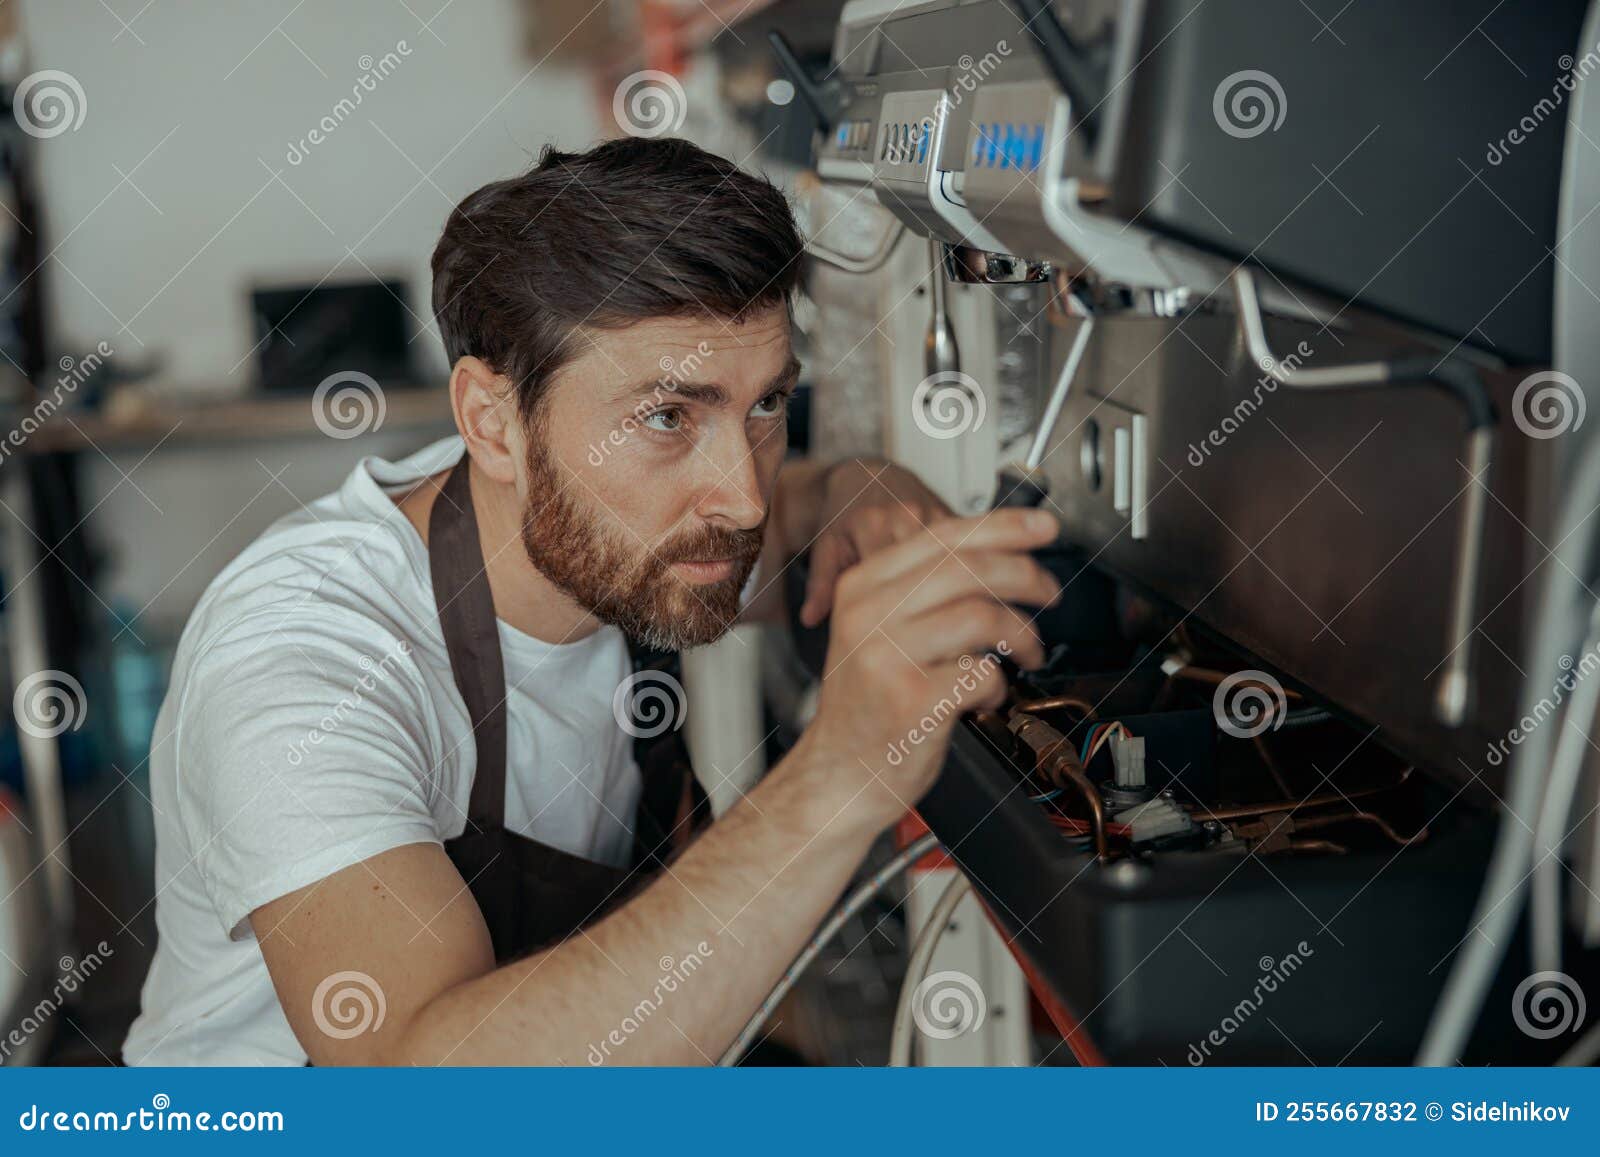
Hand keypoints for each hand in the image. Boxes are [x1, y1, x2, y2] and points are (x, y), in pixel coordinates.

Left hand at [798, 460, 950, 627]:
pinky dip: (958, 572)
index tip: (888, 634)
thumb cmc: (845, 513)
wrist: (866, 476)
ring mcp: (934, 512)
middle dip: (921, 603)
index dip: (891, 609)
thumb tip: (810, 619)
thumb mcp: (827, 545)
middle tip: (917, 631)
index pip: (888, 577)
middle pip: (923, 573)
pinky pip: (962, 550)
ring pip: (948, 562)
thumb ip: (820, 584)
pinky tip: (955, 593)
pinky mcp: (953, 515)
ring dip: (944, 589)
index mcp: (872, 523)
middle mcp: (907, 514)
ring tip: (938, 616)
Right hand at [799, 508, 1062, 830]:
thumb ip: (925, 590)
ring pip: (981, 615)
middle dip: (1026, 574)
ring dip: (1022, 634)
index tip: (1044, 526)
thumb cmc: (871, 703)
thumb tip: (1000, 552)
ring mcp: (887, 657)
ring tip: (1027, 653)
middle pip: (967, 567)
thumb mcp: (879, 631)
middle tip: (1050, 593)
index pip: (941, 535)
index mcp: (861, 586)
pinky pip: (982, 673)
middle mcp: (868, 613)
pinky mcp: (911, 701)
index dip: (1003, 525)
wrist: (838, 772)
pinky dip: (1000, 684)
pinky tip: (988, 695)